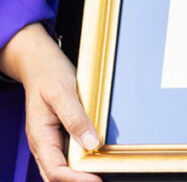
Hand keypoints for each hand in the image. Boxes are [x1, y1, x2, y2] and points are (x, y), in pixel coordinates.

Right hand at [0, 23, 100, 181]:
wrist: (41, 63)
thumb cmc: (49, 75)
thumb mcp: (62, 93)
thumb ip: (75, 119)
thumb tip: (91, 143)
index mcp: (40, 137)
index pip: (55, 170)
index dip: (75, 179)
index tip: (96, 179)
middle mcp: (43, 143)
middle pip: (57, 175)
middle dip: (77, 180)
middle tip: (100, 178)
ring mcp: (50, 140)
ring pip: (62, 167)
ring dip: (79, 172)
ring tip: (100, 170)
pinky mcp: (59, 134)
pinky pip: (67, 154)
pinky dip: (80, 159)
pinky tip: (94, 155)